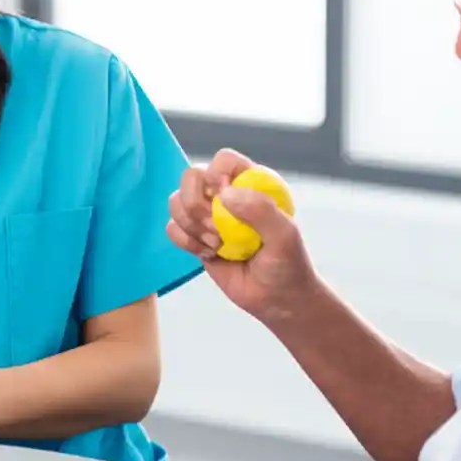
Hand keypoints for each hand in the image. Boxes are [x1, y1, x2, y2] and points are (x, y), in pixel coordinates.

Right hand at [167, 148, 318, 320]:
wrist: (277, 300)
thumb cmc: (288, 265)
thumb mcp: (284, 237)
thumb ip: (261, 210)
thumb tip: (224, 194)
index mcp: (252, 184)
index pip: (224, 161)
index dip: (217, 175)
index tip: (223, 200)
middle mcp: (228, 195)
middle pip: (192, 177)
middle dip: (195, 204)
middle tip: (215, 229)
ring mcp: (209, 216)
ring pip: (177, 201)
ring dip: (191, 226)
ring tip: (216, 245)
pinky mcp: (196, 237)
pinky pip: (172, 227)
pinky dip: (185, 241)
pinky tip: (209, 254)